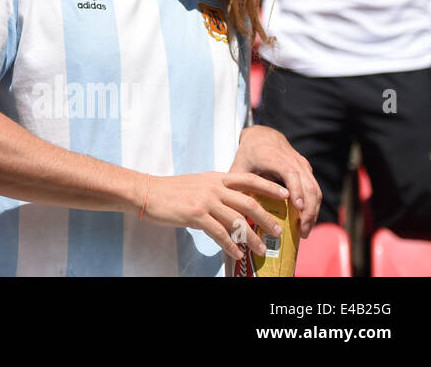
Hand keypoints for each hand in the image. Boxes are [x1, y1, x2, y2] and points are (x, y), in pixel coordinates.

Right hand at [141, 171, 289, 260]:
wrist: (146, 192)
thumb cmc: (171, 190)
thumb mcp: (198, 184)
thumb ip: (216, 192)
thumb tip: (234, 208)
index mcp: (215, 177)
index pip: (248, 179)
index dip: (268, 186)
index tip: (285, 194)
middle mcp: (213, 186)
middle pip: (248, 202)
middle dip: (266, 218)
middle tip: (278, 231)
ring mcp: (205, 200)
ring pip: (237, 220)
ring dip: (252, 237)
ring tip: (261, 249)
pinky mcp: (195, 214)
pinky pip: (220, 233)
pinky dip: (231, 245)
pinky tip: (237, 253)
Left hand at [230, 125, 320, 236]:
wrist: (263, 135)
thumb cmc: (249, 152)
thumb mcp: (240, 166)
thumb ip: (237, 185)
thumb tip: (234, 208)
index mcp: (275, 158)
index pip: (291, 174)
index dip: (296, 190)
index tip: (298, 208)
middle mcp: (293, 161)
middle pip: (309, 186)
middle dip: (309, 210)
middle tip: (302, 231)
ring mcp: (303, 166)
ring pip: (316, 190)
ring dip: (313, 211)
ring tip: (304, 231)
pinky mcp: (307, 171)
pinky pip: (315, 189)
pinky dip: (313, 206)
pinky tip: (305, 220)